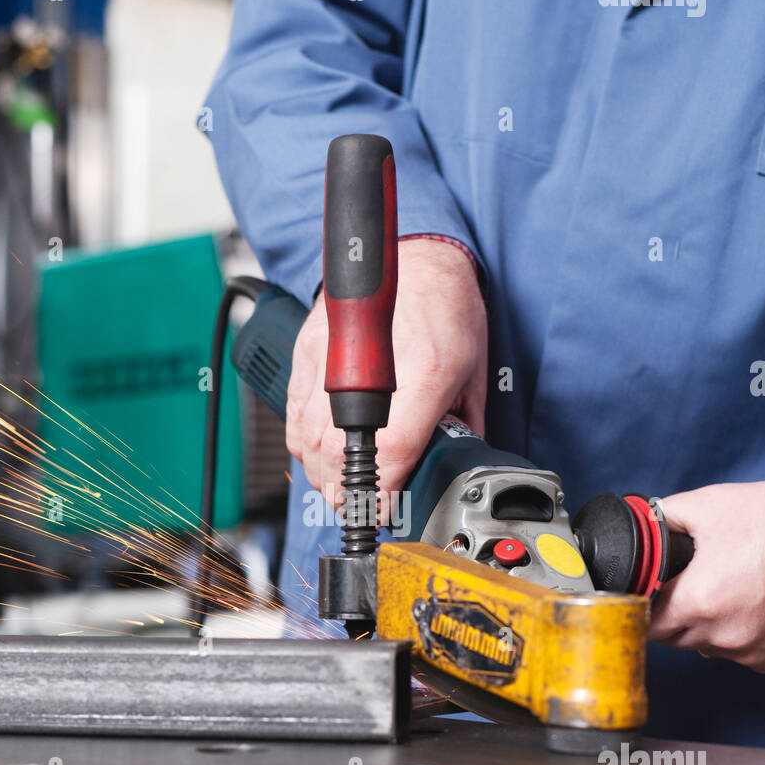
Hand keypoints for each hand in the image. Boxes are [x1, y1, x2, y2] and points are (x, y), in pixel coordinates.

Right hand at [286, 238, 487, 523]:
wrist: (414, 254)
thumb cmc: (444, 305)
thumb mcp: (473, 369)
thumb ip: (464, 421)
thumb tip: (454, 461)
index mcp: (424, 374)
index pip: (390, 453)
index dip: (383, 493)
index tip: (384, 510)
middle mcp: (371, 368)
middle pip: (338, 454)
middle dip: (346, 492)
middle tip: (359, 506)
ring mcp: (331, 358)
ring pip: (308, 440)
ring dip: (320, 473)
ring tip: (337, 486)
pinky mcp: (308, 351)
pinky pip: (292, 414)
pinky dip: (300, 443)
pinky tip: (315, 455)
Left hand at [650, 481, 764, 672]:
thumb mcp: (709, 506)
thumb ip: (661, 518)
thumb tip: (639, 525)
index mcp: (699, 601)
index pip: (646, 622)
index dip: (642, 605)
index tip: (647, 592)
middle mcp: (723, 635)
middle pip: (674, 637)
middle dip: (672, 613)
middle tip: (686, 583)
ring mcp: (751, 651)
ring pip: (706, 647)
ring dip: (705, 625)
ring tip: (724, 588)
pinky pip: (739, 652)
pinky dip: (737, 633)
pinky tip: (748, 603)